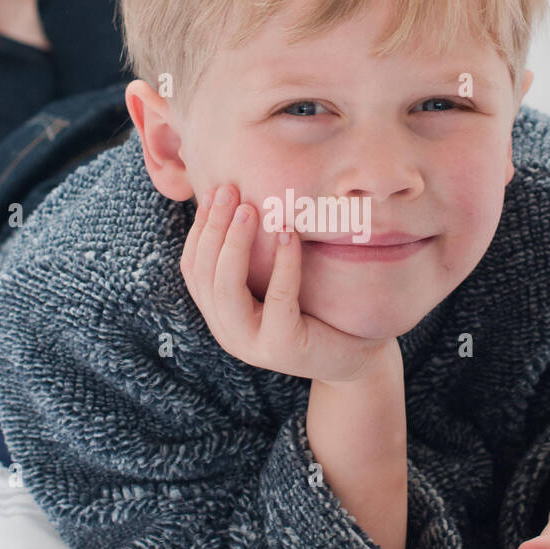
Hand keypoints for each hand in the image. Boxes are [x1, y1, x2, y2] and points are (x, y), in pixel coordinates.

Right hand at [179, 182, 394, 384]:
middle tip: (230, 190)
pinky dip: (282, 263)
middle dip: (213, 228)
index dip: (199, 229)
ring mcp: (252, 344)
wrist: (356, 358)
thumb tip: (246, 198)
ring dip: (235, 243)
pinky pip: (278, 299)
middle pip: (204, 274)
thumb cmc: (319, 310)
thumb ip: (257, 257)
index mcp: (220, 314)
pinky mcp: (283, 348)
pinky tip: (287, 234)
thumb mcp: (279, 281)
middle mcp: (228, 331)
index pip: (193, 268)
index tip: (215, 192)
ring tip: (250, 208)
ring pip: (227, 289)